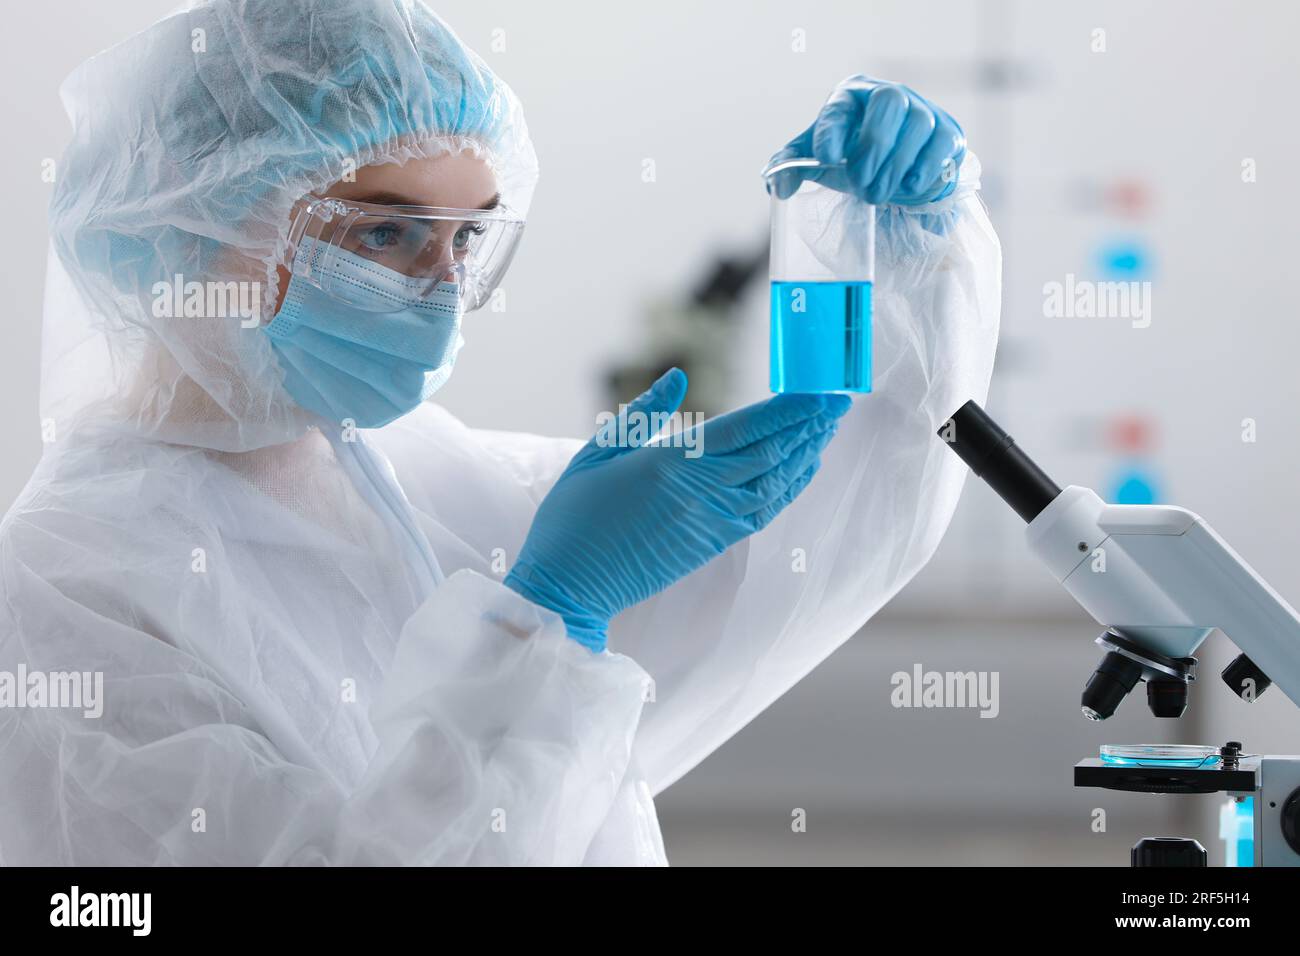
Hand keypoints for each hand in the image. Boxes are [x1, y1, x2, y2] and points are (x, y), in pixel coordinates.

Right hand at [504, 369, 850, 650]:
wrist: (571, 585)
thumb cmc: (574, 517)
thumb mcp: (597, 452)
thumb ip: (642, 413)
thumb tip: (676, 377)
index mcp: (672, 463)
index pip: (747, 428)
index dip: (790, 409)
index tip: (820, 390)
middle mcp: (702, 492)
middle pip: (772, 452)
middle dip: (810, 425)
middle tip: (839, 402)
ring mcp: (711, 521)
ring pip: (775, 482)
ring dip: (805, 454)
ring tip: (827, 429)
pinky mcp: (712, 544)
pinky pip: (764, 510)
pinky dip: (789, 486)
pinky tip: (802, 469)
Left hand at [767, 75, 964, 205]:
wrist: (894, 172)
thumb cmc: (852, 158)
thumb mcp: (820, 161)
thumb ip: (793, 167)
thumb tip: (776, 184)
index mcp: (851, 98)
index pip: (840, 107)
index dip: (832, 132)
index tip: (827, 159)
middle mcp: (889, 94)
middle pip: (889, 101)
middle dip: (874, 144)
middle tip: (861, 181)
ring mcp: (923, 110)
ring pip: (919, 122)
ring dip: (896, 163)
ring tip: (878, 193)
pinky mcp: (947, 132)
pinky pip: (943, 143)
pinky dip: (925, 168)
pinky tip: (908, 186)